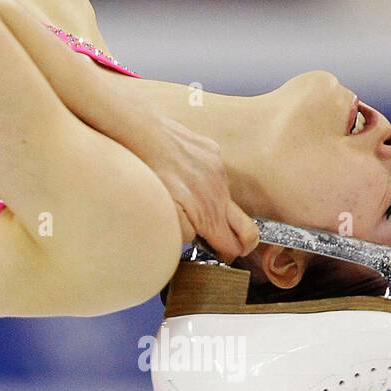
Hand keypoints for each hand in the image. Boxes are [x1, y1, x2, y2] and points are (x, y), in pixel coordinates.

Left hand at [121, 112, 259, 262]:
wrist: (144, 134)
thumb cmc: (148, 173)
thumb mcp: (162, 212)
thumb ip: (181, 231)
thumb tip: (192, 238)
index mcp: (208, 213)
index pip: (232, 244)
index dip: (228, 254)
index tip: (222, 257)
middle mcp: (219, 193)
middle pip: (247, 228)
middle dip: (244, 242)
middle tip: (232, 247)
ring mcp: (218, 171)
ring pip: (226, 197)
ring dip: (216, 206)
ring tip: (191, 203)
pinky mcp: (212, 152)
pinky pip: (215, 172)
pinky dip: (205, 180)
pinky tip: (185, 177)